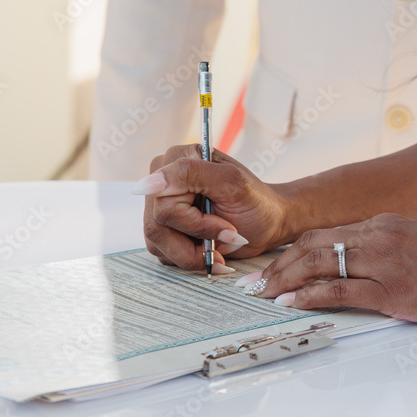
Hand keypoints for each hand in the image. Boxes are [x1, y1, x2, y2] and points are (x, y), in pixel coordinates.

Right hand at [137, 145, 290, 269]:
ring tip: (221, 246)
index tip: (227, 228)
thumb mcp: (232, 183)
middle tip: (228, 237)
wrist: (268, 223)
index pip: (163, 199)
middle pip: (156, 224)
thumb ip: (190, 174)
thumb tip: (148, 183)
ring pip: (157, 242)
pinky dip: (190, 258)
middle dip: (195, 241)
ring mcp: (159, 206)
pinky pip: (162, 252)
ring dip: (192, 254)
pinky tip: (211, 251)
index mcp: (178, 158)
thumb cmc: (257, 202)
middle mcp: (163, 180)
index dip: (195, 222)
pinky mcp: (163, 228)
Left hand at [241, 214, 416, 326]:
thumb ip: (387, 248)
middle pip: (314, 245)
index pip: (325, 234)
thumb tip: (357, 265)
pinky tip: (293, 304)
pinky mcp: (394, 291)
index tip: (273, 266)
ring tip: (263, 295)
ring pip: (320, 265)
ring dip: (285, 280)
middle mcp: (380, 235)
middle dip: (278, 265)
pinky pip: (342, 291)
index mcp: (386, 223)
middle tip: (254, 283)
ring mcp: (386, 262)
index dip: (293, 251)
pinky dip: (311, 296)